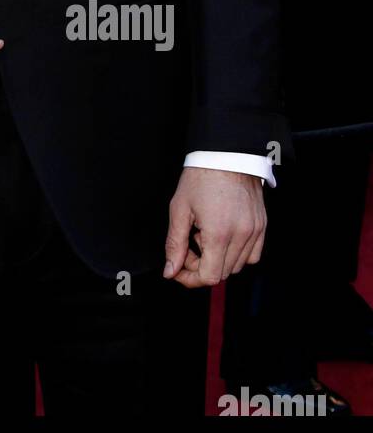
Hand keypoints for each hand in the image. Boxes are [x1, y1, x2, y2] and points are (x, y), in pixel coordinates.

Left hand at [164, 168, 265, 288]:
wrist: (226, 154)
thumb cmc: (201, 177)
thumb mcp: (179, 209)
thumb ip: (174, 244)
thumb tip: (170, 271)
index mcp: (219, 233)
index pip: (209, 277)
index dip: (190, 278)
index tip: (179, 269)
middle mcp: (241, 236)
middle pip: (222, 273)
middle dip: (201, 266)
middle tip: (188, 245)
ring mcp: (255, 232)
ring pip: (237, 266)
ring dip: (218, 259)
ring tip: (204, 235)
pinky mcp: (262, 226)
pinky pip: (253, 254)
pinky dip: (237, 254)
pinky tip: (222, 236)